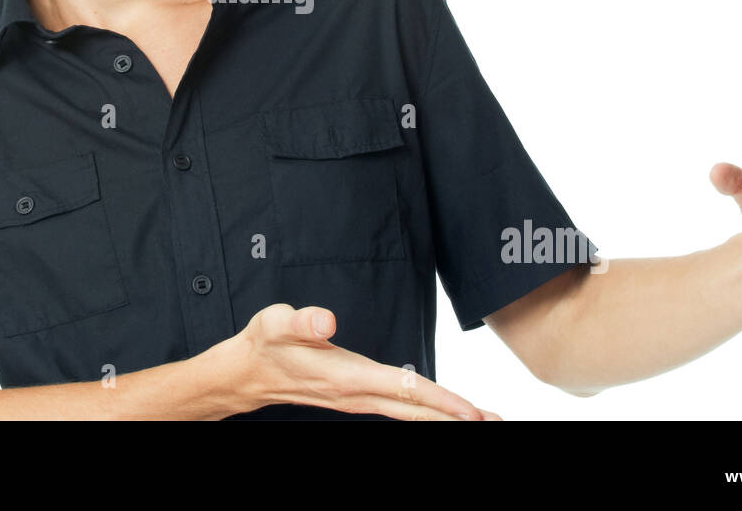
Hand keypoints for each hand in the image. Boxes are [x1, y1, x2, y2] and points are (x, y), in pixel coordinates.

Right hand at [221, 303, 499, 419]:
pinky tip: (437, 412)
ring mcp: (356, 399)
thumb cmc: (264, 344)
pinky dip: (424, 411)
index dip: (441, 400)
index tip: (472, 413)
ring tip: (481, 419)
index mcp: (346, 377)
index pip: (404, 389)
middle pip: (416, 410)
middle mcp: (356, 394)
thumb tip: (326, 320)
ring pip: (409, 412)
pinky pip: (398, 408)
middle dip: (456, 417)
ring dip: (444, 417)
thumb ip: (302, 320)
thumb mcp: (275, 322)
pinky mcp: (355, 397)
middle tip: (495, 421)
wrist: (245, 373)